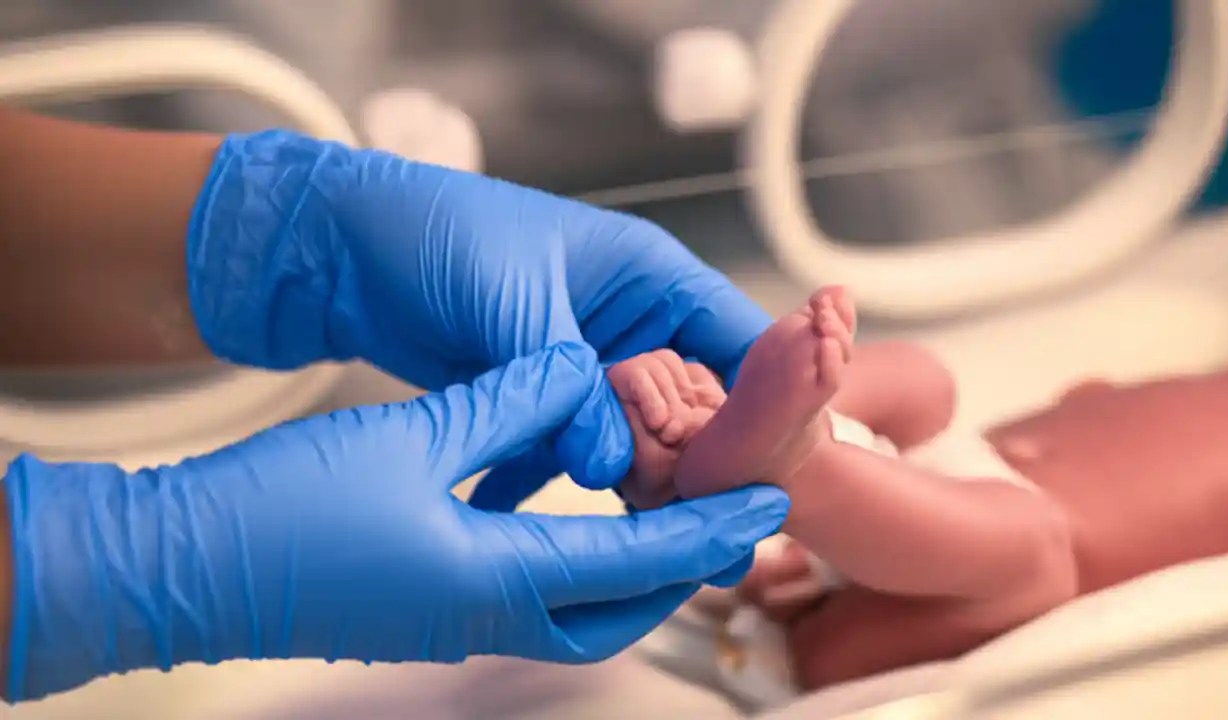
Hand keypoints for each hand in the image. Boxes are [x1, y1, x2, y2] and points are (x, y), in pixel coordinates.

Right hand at [3, 344, 787, 701]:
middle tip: (718, 528)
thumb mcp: (410, 438)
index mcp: (492, 580)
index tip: (763, 508)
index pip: (636, 560)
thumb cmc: (284, 511)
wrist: (176, 566)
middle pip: (614, 613)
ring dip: (623, 574)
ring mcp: (445, 625)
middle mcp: (480, 617)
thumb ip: (509, 406)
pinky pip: (518, 600)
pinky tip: (554, 525)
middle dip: (676, 574)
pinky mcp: (415, 612)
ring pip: (569, 613)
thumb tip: (571, 377)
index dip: (708, 530)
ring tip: (654, 523)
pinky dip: (561, 569)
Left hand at [187, 130, 770, 497]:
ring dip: (630, 487)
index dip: (766, 407)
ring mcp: (584, 366)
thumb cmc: (434, 233)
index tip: (771, 473)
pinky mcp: (538, 398)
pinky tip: (527, 524)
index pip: (741, 343)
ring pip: (634, 439)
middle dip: (698, 468)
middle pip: (696, 406)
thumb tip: (607, 465)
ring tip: (635, 547)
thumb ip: (565, 385)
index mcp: (648, 277)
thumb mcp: (512, 303)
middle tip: (705, 533)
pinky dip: (547, 485)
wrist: (343, 245)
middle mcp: (628, 324)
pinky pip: (567, 451)